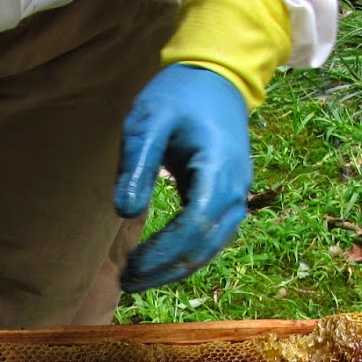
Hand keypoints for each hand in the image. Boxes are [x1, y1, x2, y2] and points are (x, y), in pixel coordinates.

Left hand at [114, 64, 251, 292]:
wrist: (216, 78)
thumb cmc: (179, 95)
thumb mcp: (150, 120)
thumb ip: (137, 164)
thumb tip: (126, 212)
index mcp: (220, 170)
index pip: (194, 225)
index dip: (162, 252)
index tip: (129, 266)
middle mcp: (236, 191)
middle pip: (204, 247)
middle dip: (164, 270)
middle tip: (125, 283)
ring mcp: (237, 197)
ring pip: (210, 248)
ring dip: (174, 268)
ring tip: (136, 280)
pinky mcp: (227, 199)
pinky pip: (210, 237)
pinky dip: (185, 255)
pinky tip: (157, 264)